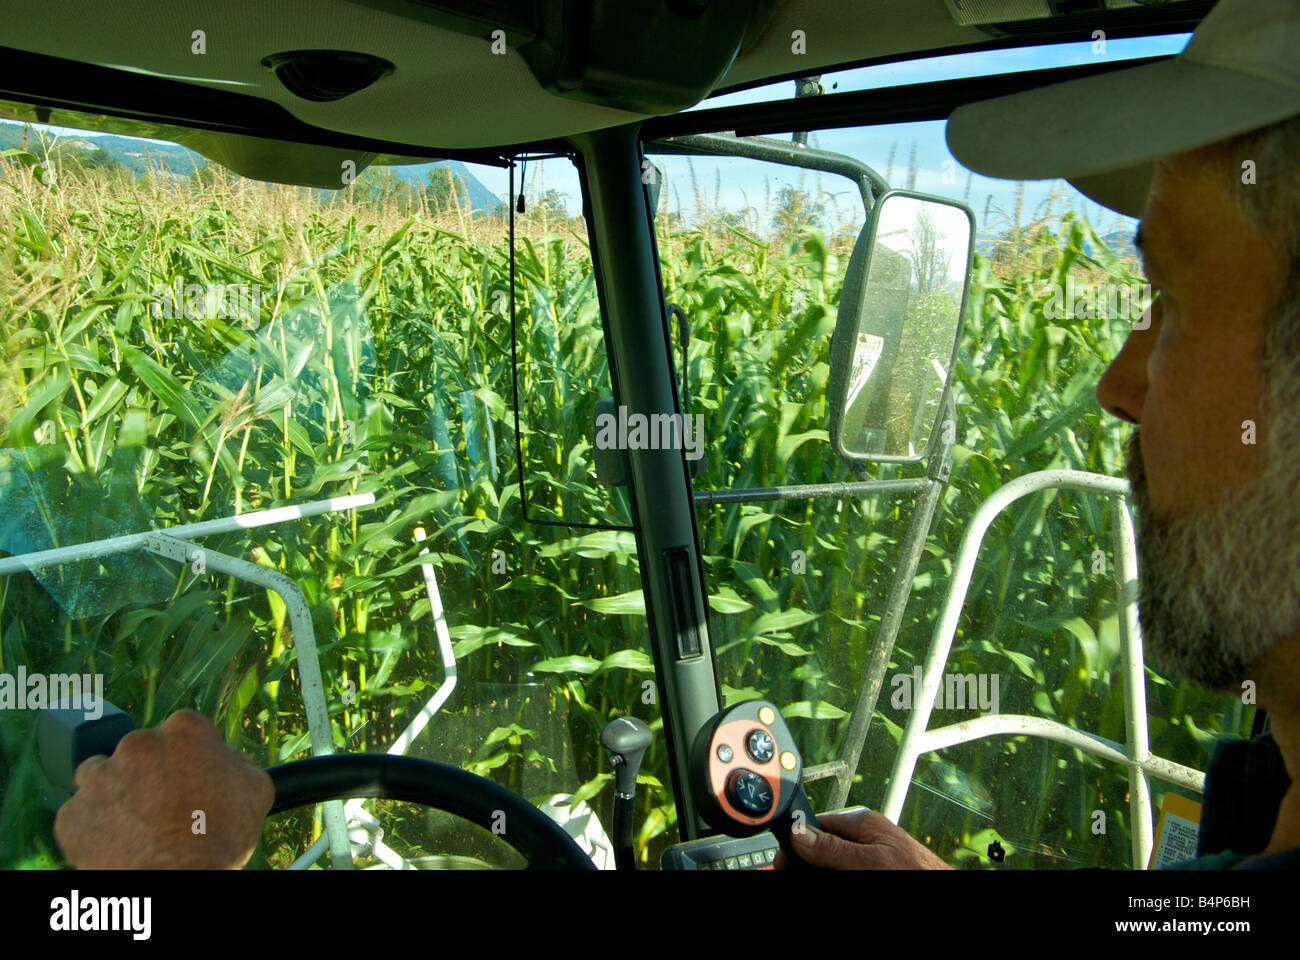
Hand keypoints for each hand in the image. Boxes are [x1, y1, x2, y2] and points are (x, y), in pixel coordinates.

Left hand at [54, 710, 273, 869]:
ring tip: (135, 826)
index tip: (191, 779)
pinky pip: (82, 815)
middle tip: (165, 808)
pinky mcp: (73, 814)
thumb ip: (236, 761)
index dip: (189, 757)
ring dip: (115, 793)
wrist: (177, 881)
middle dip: (149, 775)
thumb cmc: (220, 837)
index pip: (184, 730)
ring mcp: (99, 777)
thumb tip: (224, 757)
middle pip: (140, 752)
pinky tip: (118, 845)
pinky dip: (95, 828)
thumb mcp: (255, 789)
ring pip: (101, 776)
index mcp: (184, 730)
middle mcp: (137, 744)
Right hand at [774, 809, 952, 868]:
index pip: (818, 827)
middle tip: (792, 875)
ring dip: (818, 873)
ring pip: (830, 868)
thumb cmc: (920, 872)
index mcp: (864, 826)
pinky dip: (831, 876)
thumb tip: (800, 833)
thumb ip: (835, 847)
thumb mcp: (872, 860)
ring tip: (808, 877)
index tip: (783, 861)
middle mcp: (865, 843)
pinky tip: (826, 879)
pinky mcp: (872, 873)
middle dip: (807, 865)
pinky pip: (843, 873)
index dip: (798, 844)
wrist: (945, 892)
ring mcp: (868, 862)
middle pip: (821, 852)